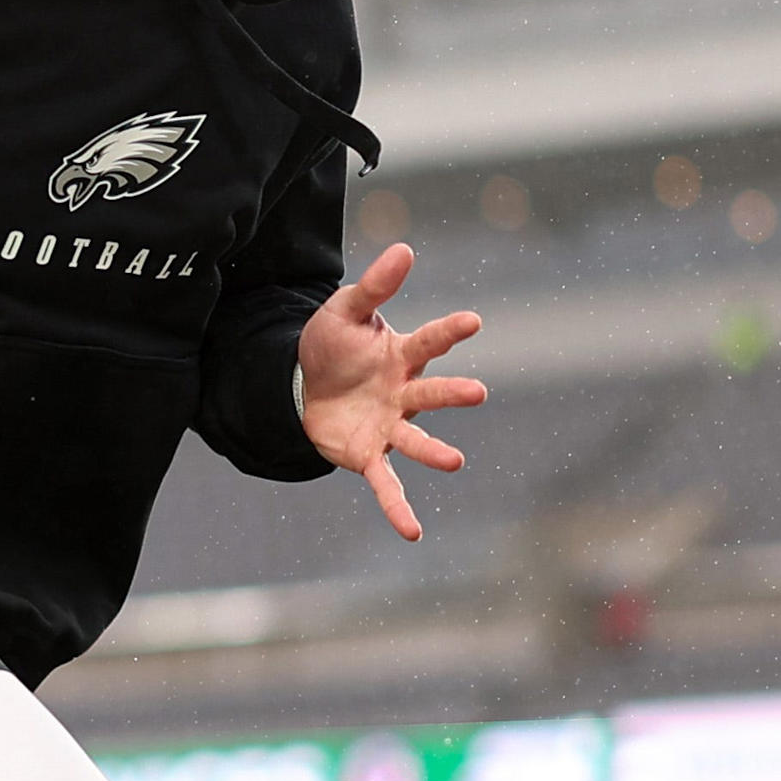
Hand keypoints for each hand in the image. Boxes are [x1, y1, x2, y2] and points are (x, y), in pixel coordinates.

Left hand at [295, 242, 483, 539]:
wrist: (302, 387)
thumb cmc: (333, 347)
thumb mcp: (345, 312)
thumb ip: (374, 287)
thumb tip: (405, 248)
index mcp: (400, 356)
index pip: (429, 341)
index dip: (449, 331)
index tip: (474, 321)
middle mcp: (403, 393)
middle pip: (430, 393)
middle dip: (452, 393)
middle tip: (478, 393)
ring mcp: (389, 426)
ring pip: (416, 439)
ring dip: (434, 451)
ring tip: (455, 462)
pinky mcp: (370, 456)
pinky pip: (387, 484)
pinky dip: (398, 508)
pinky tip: (412, 532)